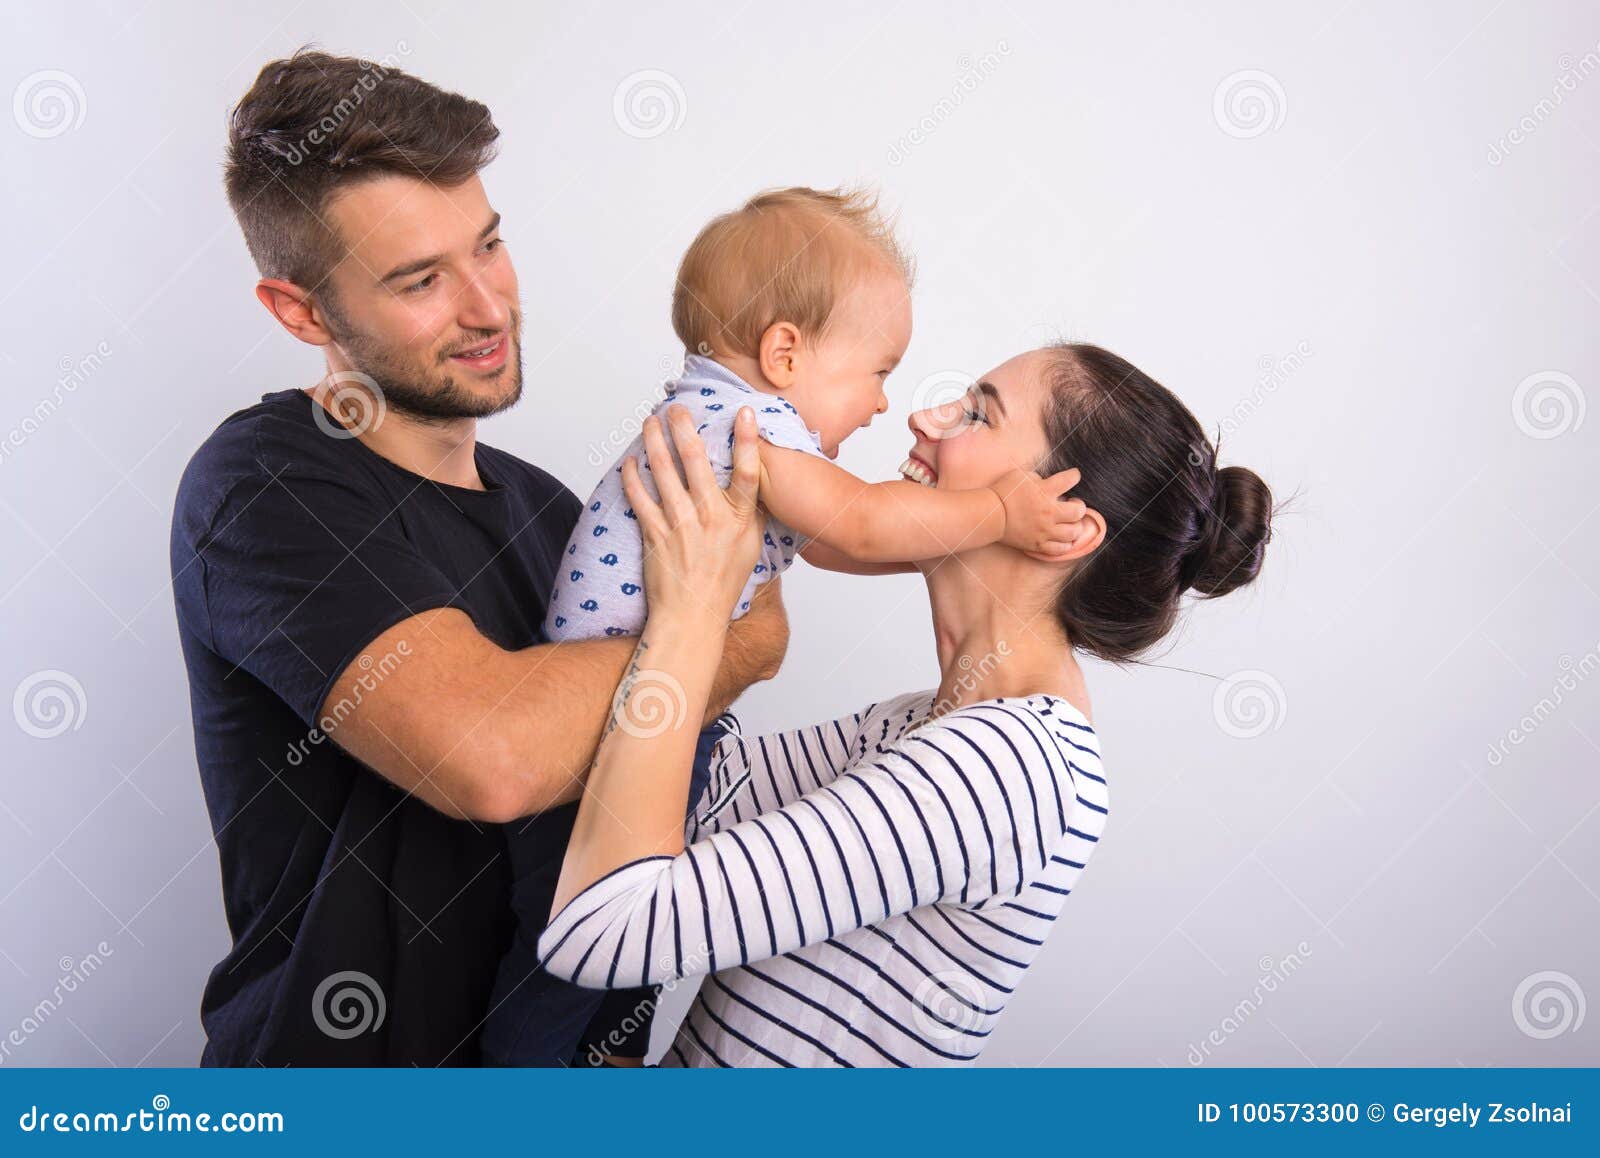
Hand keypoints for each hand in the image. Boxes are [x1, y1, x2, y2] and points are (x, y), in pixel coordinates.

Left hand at [621, 404, 764, 629]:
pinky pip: (640, 496)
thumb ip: (753, 514)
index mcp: (739, 520)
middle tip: (676, 408)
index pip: (748, 473)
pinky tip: (629, 461)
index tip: (744, 412)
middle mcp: (710, 517)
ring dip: (654, 441)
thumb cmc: (723, 583)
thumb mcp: (751, 547)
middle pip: (697, 460)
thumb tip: (757, 485)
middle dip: (684, 427)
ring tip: (649, 423)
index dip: (746, 440)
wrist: (692, 616)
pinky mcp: (655, 534)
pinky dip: (633, 476)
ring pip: (664, 471)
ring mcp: (680, 524)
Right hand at [990, 467, 1085, 554]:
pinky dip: (1065, 544)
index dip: (1074, 476)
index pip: (1071, 479)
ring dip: (1075, 526)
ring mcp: (1045, 530)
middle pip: (1079, 511)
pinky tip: (1062, 537)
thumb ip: (1039, 478)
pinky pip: (1060, 549)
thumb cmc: (1003, 492)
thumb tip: (1048, 483)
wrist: (989, 514)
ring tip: (1069, 523)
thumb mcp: (1021, 475)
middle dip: (1079, 506)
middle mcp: (1049, 512)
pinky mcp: (1038, 544)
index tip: (1073, 476)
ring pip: (1073, 532)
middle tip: (1072, 504)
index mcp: (1045, 490)